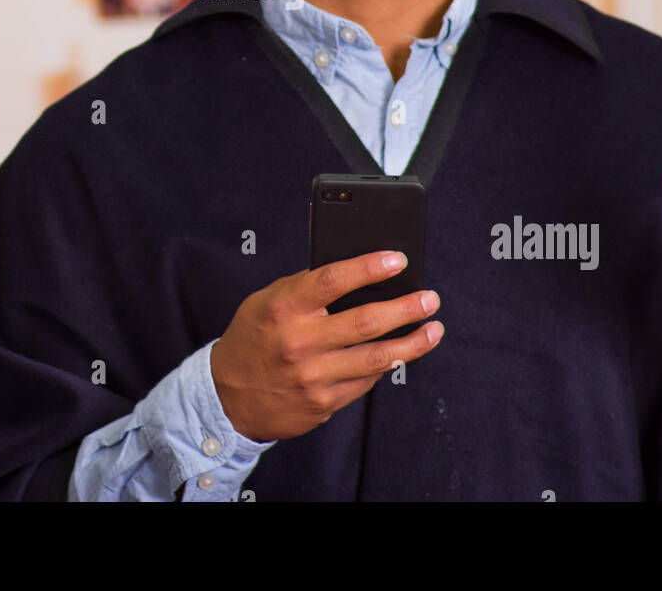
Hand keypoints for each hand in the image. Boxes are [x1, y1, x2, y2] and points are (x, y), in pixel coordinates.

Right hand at [209, 251, 443, 442]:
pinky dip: (386, 365)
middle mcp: (300, 342)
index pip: (332, 280)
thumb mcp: (267, 301)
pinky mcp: (323, 403)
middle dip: (405, 308)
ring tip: (433, 328)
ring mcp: (313, 376)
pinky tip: (401, 353)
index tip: (399, 259)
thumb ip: (305, 287)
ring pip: (376, 358)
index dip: (369, 267)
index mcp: (283, 308)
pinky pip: (366, 381)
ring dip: (412, 343)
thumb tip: (356, 273)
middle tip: (430, 298)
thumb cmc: (253, 339)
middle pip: (365, 322)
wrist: (228, 397)